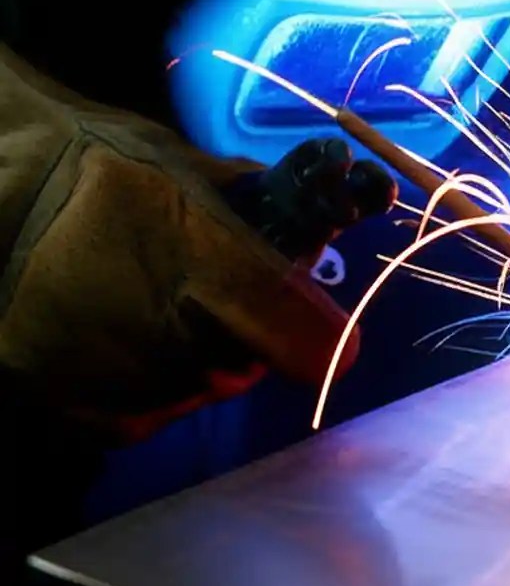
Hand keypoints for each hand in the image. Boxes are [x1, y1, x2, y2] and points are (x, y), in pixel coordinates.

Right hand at [0, 46, 395, 440]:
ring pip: (200, 390)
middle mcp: (167, 335)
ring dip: (193, 360)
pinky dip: (145, 386)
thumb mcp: (195, 171)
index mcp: (203, 262)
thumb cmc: (101, 173)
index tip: (324, 332)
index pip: (306, 339)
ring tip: (144, 306)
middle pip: (250, 367)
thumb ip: (271, 207)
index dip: (323, 339)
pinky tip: (115, 338)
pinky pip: (147, 415)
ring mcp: (120, 382)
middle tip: (205, 295)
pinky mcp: (80, 412)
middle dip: (246, 336)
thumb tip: (353, 206)